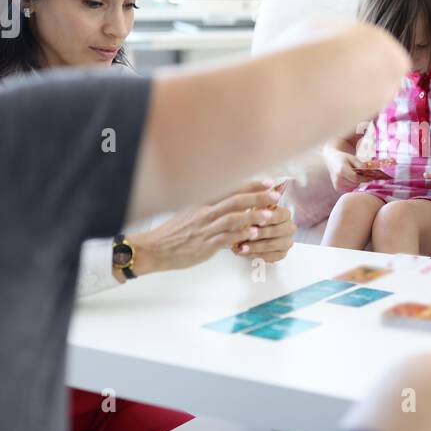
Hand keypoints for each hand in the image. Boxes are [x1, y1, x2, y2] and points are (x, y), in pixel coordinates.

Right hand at [127, 181, 290, 275]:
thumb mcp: (191, 211)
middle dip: (258, 197)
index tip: (268, 182)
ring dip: (253, 215)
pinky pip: (225, 238)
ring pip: (232, 218)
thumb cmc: (175, 231)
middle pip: (235, 200)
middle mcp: (204, 212)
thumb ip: (211, 205)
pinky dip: (240, 234)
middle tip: (275, 196)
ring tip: (269, 215)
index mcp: (202, 201)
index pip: (230, 188)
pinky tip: (253, 234)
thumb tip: (233, 200)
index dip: (251, 184)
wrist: (155, 248)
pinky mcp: (204, 245)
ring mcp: (205, 228)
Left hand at [229, 197, 295, 262]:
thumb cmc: (251, 219)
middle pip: (277, 231)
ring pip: (274, 245)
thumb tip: (256, 193)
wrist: (250, 233)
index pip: (280, 215)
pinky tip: (245, 253)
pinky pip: (271, 257)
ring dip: (256, 246)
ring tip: (241, 247)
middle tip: (247, 235)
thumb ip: (256, 203)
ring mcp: (287, 242)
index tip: (257, 221)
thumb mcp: (253, 209)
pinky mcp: (282, 254)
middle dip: (261, 234)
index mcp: (284, 214)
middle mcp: (289, 228)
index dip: (269, 218)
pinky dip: (257, 255)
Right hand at [325, 149, 381, 191]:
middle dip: (361, 179)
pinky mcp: (338, 189)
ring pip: (353, 187)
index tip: (371, 177)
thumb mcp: (352, 158)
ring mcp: (337, 185)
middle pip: (355, 183)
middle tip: (362, 174)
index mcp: (341, 171)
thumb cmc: (344, 158)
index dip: (365, 178)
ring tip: (353, 174)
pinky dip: (352, 184)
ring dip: (356, 182)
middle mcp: (338, 180)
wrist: (332, 160)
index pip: (356, 178)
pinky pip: (350, 189)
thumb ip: (361, 164)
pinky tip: (349, 178)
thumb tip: (368, 171)